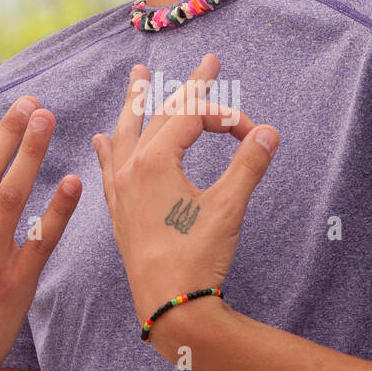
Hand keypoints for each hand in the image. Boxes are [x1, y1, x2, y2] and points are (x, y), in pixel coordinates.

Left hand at [91, 52, 278, 340]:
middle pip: (161, 115)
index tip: (255, 133)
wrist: (170, 308)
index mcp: (154, 161)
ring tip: (136, 77)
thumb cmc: (197, 259)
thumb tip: (268, 133)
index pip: (194, 118)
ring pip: (128, 134)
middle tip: (208, 62)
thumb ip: (248, 165)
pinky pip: (110, 167)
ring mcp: (121, 190)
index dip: (229, 118)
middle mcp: (131, 168)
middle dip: (187, 88)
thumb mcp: (228, 207)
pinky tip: (102, 140)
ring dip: (137, 104)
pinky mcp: (120, 211)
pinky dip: (111, 148)